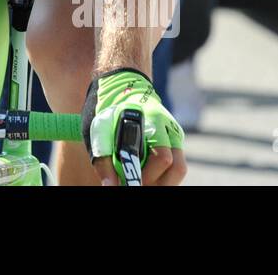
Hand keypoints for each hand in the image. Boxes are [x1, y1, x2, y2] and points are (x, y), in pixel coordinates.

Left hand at [82, 68, 185, 185]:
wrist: (123, 91)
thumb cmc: (110, 113)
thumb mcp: (99, 131)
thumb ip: (103, 159)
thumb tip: (111, 186)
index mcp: (152, 121)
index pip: (161, 158)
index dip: (147, 177)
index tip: (131, 183)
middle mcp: (168, 128)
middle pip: (175, 167)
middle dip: (155, 182)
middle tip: (135, 184)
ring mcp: (174, 135)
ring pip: (178, 169)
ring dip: (162, 182)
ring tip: (140, 179)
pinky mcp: (175, 141)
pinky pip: (176, 166)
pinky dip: (162, 176)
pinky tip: (145, 175)